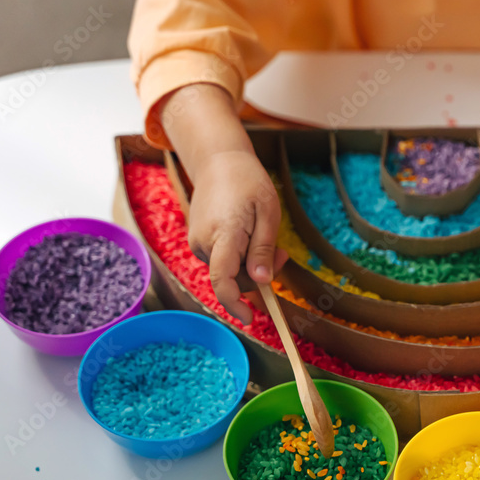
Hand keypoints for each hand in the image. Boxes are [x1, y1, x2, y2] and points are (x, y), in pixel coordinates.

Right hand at [160, 83, 286, 324]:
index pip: (223, 279)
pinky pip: (222, 259)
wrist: (218, 161)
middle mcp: (204, 242)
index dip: (235, 303)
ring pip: (228, 270)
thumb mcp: (268, 212)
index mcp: (224, 234)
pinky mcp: (198, 240)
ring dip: (250, 263)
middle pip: (232, 278)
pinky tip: (249, 234)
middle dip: (259, 274)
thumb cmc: (248, 182)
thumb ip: (263, 249)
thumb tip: (262, 282)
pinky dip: (239, 256)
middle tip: (282, 254)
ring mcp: (198, 242)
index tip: (249, 318)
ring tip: (265, 235)